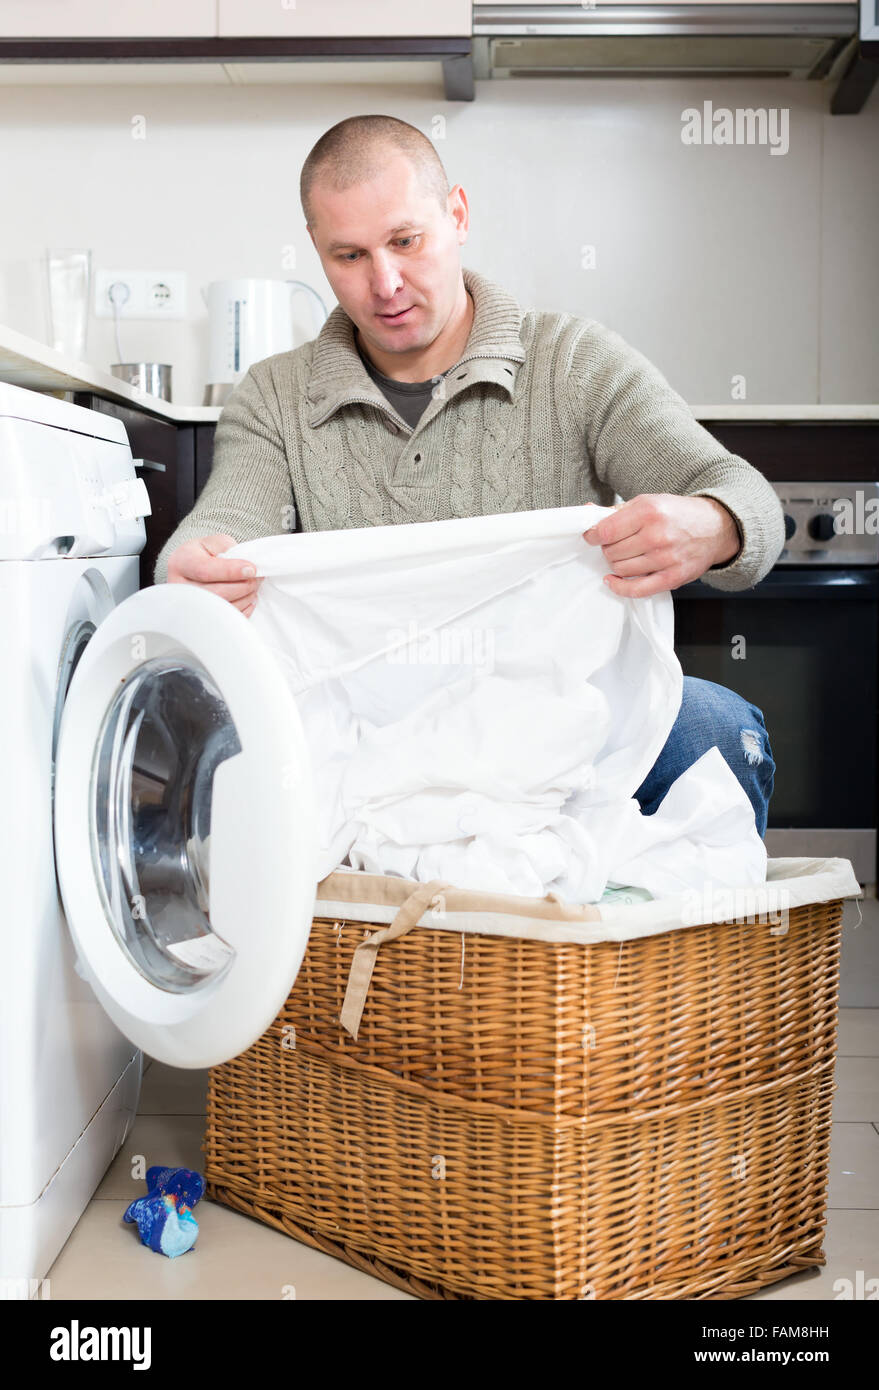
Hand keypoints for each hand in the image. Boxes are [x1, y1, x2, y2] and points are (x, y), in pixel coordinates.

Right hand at [166, 533, 262, 616]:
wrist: (190, 570)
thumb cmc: (203, 555)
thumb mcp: (212, 543)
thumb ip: (227, 549)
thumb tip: (245, 566)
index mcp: (181, 563)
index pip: (205, 570)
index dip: (231, 571)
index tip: (251, 569)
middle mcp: (180, 588)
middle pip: (216, 593)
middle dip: (243, 585)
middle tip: (258, 578)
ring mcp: (188, 607)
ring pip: (223, 608)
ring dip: (246, 597)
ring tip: (254, 586)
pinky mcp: (200, 619)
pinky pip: (226, 620)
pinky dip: (243, 610)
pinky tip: (248, 598)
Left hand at [583, 493, 740, 597]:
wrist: (715, 527)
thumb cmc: (677, 514)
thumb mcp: (648, 502)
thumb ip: (617, 510)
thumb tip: (586, 512)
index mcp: (649, 511)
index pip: (605, 531)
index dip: (593, 535)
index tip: (592, 536)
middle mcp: (657, 535)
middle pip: (611, 551)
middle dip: (608, 548)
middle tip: (617, 544)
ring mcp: (666, 558)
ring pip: (620, 569)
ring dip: (616, 564)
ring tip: (625, 555)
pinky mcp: (673, 577)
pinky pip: (636, 590)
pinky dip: (619, 587)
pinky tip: (613, 581)